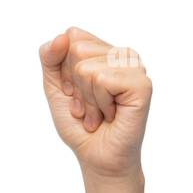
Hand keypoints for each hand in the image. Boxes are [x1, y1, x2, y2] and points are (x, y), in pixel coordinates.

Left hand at [39, 26, 152, 179]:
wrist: (95, 156)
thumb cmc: (79, 124)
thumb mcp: (54, 87)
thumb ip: (50, 58)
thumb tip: (61, 37)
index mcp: (104, 50)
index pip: (71, 37)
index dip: (64, 69)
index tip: (74, 92)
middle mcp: (122, 54)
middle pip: (77, 49)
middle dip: (74, 85)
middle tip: (88, 105)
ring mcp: (135, 67)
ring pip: (86, 67)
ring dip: (86, 99)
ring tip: (99, 113)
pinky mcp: (142, 84)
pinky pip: (102, 80)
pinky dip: (98, 104)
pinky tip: (111, 114)